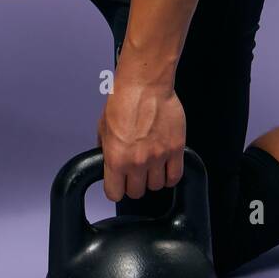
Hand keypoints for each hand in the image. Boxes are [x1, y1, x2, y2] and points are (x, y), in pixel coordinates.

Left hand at [97, 82, 185, 201]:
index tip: (118, 184)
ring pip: (156, 186)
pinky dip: (170, 176)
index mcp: (116, 158)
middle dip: (134, 184)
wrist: (145, 84)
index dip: (115, 189)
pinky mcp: (175, 149)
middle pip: (136, 192)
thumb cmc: (123, 100)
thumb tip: (106, 161)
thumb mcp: (103, 127)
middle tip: (135, 172)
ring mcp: (158, 157)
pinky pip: (175, 176)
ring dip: (152, 179)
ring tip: (151, 166)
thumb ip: (105, 149)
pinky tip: (165, 168)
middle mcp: (137, 162)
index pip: (114, 193)